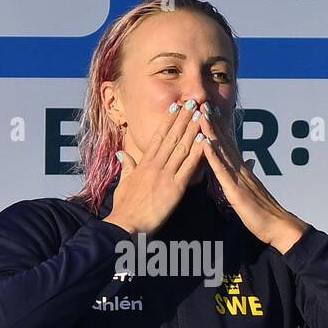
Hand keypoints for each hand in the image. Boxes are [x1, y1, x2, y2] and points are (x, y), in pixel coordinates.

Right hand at [103, 99, 208, 235]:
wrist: (126, 225)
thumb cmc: (124, 208)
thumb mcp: (123, 184)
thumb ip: (127, 167)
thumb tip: (122, 154)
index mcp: (144, 164)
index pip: (158, 138)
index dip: (168, 121)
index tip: (175, 108)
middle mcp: (155, 165)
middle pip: (172, 137)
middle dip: (183, 119)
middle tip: (193, 103)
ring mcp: (165, 176)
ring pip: (181, 148)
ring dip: (192, 130)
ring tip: (201, 114)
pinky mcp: (174, 189)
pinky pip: (188, 167)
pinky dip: (197, 153)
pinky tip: (205, 141)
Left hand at [199, 103, 309, 253]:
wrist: (277, 225)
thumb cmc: (264, 212)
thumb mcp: (253, 189)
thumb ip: (249, 174)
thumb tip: (249, 161)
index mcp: (243, 169)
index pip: (229, 144)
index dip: (220, 127)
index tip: (210, 111)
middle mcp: (241, 168)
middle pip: (225, 141)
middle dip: (214, 122)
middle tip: (204, 103)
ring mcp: (239, 177)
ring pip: (223, 150)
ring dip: (212, 132)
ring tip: (202, 115)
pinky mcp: (235, 189)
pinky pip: (222, 170)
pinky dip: (213, 156)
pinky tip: (205, 143)